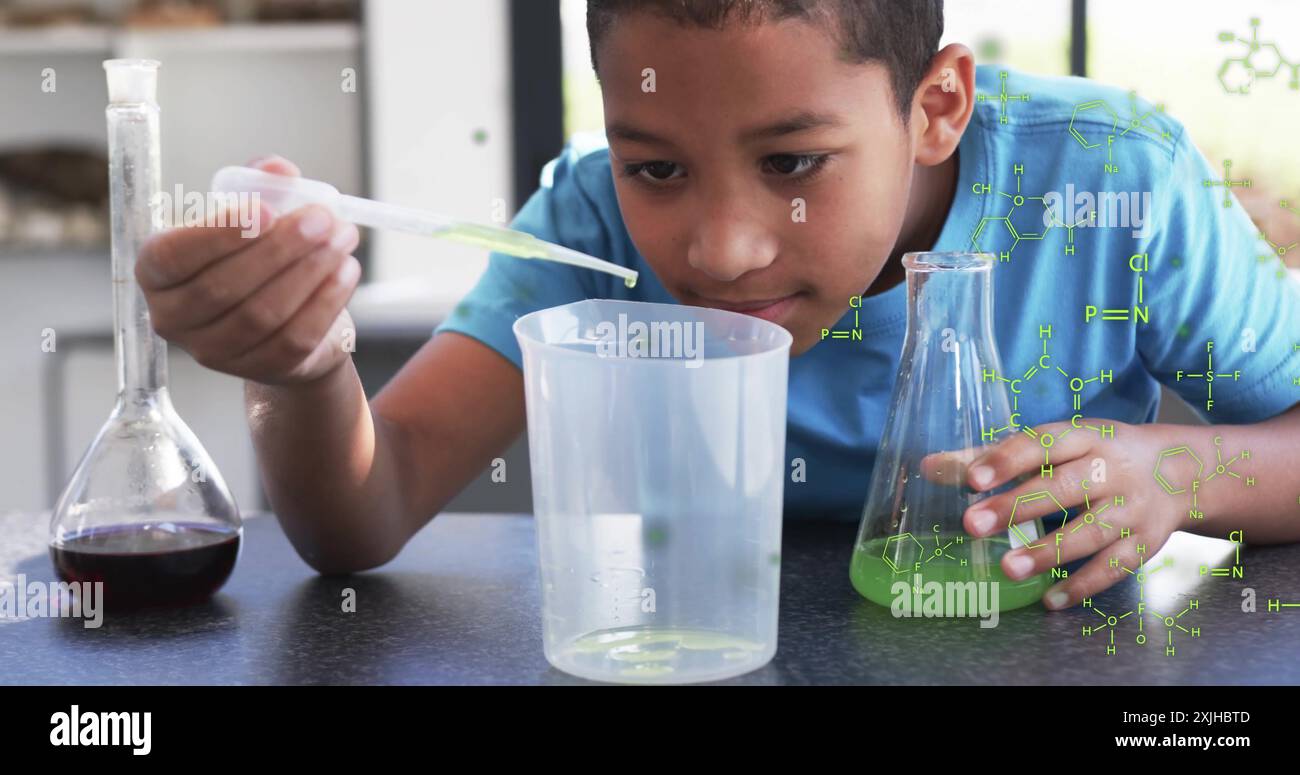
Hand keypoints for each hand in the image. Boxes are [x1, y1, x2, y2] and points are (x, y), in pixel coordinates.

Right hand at [136, 155, 361, 385]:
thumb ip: (260, 186)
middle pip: (224, 286)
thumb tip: (279, 170)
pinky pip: (296, 335)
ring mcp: (215, 352)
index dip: (218, 233)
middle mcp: (174, 318)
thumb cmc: (256, 257)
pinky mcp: (259, 369)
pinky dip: (327, 299)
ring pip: (264, 313)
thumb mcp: (252, 215)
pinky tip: (346, 270)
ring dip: (311, 269)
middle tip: (323, 217)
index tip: (266, 209)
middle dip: (282, 247)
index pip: (172, 256)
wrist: (284, 317)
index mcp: (156, 273)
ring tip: (343, 237)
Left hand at [956, 419, 1197, 609]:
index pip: (1043, 444)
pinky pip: (1114, 567)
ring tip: (1005, 568)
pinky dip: (1082, 586)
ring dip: (1047, 552)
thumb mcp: (1053, 446)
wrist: (1182, 472)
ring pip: (1090, 532)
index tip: (972, 479)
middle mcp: (1112, 470)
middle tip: (972, 525)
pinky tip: (1049, 600)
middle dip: (1016, 507)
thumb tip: (928, 467)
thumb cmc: (1095, 455)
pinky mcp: (1145, 542)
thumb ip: (990, 457)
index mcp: (1084, 437)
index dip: (1007, 459)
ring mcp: (1132, 508)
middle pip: (1063, 488)